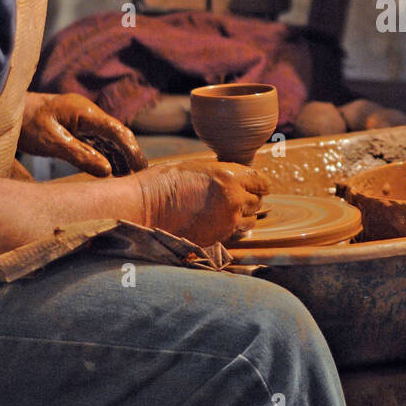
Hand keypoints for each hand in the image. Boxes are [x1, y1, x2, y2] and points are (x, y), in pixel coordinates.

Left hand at [18, 92, 147, 176]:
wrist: (7, 110)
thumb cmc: (27, 124)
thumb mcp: (51, 142)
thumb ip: (80, 155)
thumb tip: (107, 170)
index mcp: (85, 112)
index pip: (116, 130)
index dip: (131, 148)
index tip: (141, 166)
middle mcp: (89, 113)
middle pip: (117, 134)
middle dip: (130, 153)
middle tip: (141, 174)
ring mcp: (83, 119)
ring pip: (109, 138)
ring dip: (120, 156)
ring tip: (130, 177)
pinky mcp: (77, 127)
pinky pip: (98, 140)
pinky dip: (107, 154)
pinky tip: (112, 169)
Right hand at [135, 157, 269, 244]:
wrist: (145, 207)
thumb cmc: (165, 182)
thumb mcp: (198, 167)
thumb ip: (221, 174)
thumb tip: (236, 179)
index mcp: (228, 176)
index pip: (260, 181)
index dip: (260, 183)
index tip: (259, 186)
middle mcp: (233, 198)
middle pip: (257, 201)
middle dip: (250, 199)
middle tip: (239, 198)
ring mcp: (227, 220)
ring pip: (250, 220)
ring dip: (243, 216)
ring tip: (228, 212)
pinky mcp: (218, 237)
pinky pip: (235, 233)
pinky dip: (231, 228)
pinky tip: (218, 222)